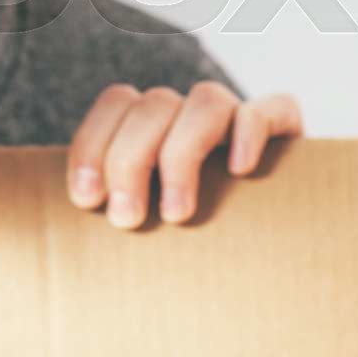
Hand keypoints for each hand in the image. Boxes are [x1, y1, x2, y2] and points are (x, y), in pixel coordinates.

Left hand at [65, 81, 302, 228]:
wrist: (270, 256)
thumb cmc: (187, 242)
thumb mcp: (143, 220)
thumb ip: (114, 206)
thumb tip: (73, 212)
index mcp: (151, 122)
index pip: (117, 102)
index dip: (94, 145)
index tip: (87, 200)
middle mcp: (190, 111)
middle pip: (153, 104)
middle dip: (130, 161)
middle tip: (128, 220)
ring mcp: (237, 115)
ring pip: (206, 101)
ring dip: (183, 154)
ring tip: (177, 214)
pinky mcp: (284, 128)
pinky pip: (270, 108)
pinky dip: (250, 133)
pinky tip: (239, 171)